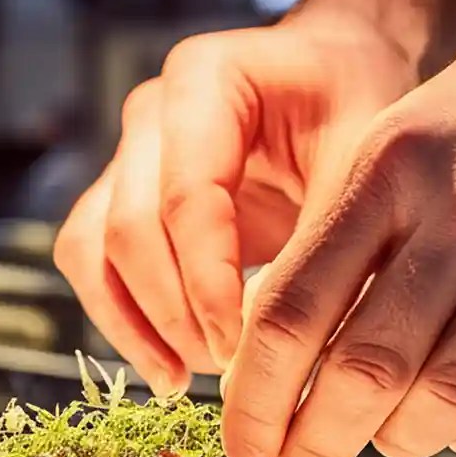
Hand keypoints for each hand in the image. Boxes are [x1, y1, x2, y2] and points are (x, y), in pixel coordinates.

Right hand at [55, 20, 417, 393]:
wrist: (339, 77)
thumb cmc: (356, 101)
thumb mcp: (365, 156)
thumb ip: (328, 235)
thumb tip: (292, 343)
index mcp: (206, 80)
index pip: (186, 196)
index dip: (206, 282)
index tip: (242, 348)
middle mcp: (151, 115)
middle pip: (127, 229)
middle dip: (173, 313)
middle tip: (228, 369)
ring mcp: (129, 157)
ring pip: (90, 250)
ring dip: (132, 324)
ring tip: (185, 379)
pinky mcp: (125, 201)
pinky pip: (94, 265)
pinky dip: (122, 320)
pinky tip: (171, 366)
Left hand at [223, 0, 455, 456]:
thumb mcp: (398, 133)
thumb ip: (340, 228)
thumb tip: (273, 332)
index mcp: (391, 168)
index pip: (293, 307)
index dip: (255, 393)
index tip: (243, 437)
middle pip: (364, 369)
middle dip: (315, 441)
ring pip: (448, 399)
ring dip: (399, 441)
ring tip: (379, 439)